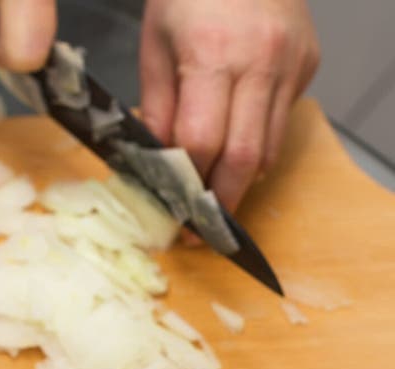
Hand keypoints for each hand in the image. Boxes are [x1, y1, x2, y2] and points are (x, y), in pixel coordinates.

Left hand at [140, 0, 319, 211]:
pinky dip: (259, 149)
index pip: (201, 142)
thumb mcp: (155, 44)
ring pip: (269, 150)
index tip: (177, 212)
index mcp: (212, 53)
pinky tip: (238, 152)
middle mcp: (260, 61)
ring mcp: (290, 63)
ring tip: (219, 199)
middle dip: (222, 203)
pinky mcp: (307, 64)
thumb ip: (159, 108)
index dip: (187, 184)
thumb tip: (162, 165)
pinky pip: (282, 125)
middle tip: (204, 229)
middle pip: (243, 158)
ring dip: (242, 182)